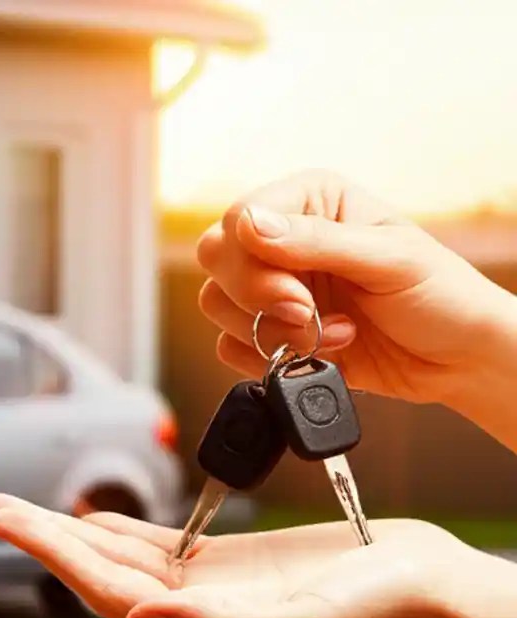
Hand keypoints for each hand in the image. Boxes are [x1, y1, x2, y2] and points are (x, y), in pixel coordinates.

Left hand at [0, 494, 472, 617]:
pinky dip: (117, 526)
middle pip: (95, 566)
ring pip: (118, 551)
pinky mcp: (227, 558)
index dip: (48, 551)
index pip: (101, 586)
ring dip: (66, 528)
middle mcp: (192, 605)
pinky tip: (91, 517)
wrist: (425, 583)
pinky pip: (156, 541)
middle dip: (38, 534)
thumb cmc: (379, 607)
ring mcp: (207, 581)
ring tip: (18, 508)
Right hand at [197, 170, 514, 406]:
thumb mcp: (388, 259)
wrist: (458, 360)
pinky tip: (320, 353)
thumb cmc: (441, 296)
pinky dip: (268, 358)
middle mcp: (283, 238)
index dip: (254, 262)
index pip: (239, 217)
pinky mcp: (269, 330)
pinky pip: (229, 346)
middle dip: (258, 299)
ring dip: (271, 332)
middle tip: (308, 317)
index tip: (297, 298)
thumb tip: (249, 225)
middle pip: (216, 258)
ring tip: (331, 336)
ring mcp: (273, 286)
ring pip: (217, 304)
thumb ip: (316, 240)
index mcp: (310, 200)